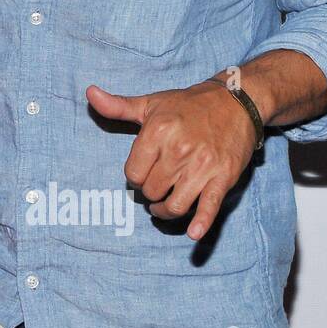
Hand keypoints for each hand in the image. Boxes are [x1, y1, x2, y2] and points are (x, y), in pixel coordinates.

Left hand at [85, 80, 258, 240]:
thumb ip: (117, 106)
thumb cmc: (188, 105)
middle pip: (152, 191)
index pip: (132, 174)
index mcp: (157, 131)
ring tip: (164, 207)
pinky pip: (209, 206)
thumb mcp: (151, 103)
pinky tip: (194, 234)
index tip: (143, 172)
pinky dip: (201, 223)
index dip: (135, 177)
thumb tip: (90, 93)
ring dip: (166, 211)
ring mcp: (202, 166)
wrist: (237, 101)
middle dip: (151, 193)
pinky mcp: (223, 177)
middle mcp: (179, 150)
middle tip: (156, 186)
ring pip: (174, 205)